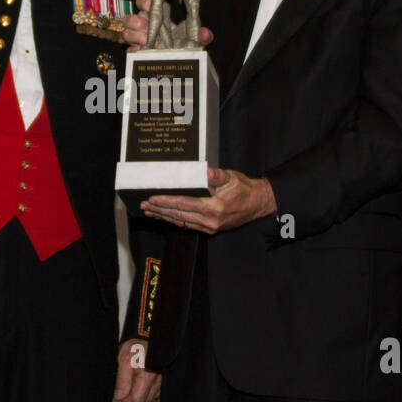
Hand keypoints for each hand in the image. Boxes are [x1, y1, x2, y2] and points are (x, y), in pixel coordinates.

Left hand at [114, 338, 161, 401]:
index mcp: (147, 375)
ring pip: (149, 401)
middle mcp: (157, 381)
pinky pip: (155, 397)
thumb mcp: (124, 359)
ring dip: (140, 396)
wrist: (147, 338)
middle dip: (132, 398)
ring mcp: (162, 383)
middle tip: (126, 386)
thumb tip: (120, 397)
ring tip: (134, 382)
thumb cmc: (136, 347)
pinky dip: (147, 393)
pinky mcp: (164, 383)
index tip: (121, 390)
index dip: (126, 398)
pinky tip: (141, 383)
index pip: (136, 400)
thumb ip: (122, 379)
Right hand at [123, 0, 212, 51]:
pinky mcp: (138, 54)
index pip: (144, 4)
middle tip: (145, 26)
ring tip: (146, 41)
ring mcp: (140, 41)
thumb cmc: (188, 45)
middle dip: (135, 21)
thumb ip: (203, 35)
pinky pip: (129, 51)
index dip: (144, 3)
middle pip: (129, 19)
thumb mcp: (198, 38)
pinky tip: (144, 52)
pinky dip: (134, 51)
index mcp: (157, 16)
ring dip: (134, 36)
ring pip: (126, 33)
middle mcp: (145, 27)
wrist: (183, 60)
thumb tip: (205, 34)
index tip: (150, 5)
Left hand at [141, 168, 276, 234]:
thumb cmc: (244, 188)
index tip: (152, 199)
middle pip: (179, 215)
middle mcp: (210, 221)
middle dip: (159, 210)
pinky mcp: (210, 229)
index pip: (184, 204)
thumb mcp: (231, 177)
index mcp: (214, 208)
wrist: (257, 204)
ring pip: (181, 222)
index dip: (166, 202)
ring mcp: (210, 227)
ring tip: (149, 212)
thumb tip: (204, 172)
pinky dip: (175, 221)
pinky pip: (188, 225)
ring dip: (164, 217)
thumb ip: (216, 176)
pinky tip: (166, 217)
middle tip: (144, 205)